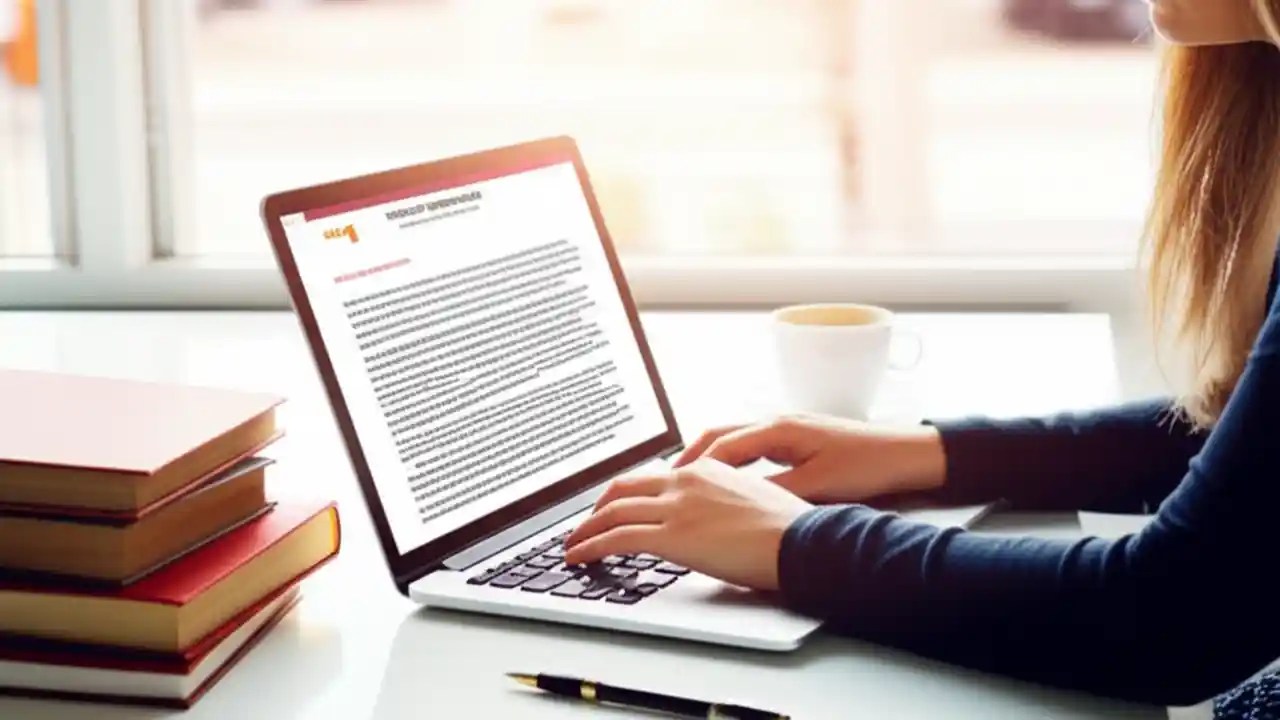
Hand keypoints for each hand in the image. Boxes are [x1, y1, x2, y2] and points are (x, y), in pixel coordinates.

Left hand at [563, 459, 812, 590]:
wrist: (801, 542)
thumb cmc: (788, 529)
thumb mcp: (751, 500)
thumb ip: (722, 502)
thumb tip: (713, 520)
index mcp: (705, 470)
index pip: (653, 476)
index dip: (627, 492)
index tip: (616, 504)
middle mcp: (685, 481)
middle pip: (624, 487)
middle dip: (598, 506)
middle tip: (586, 522)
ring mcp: (676, 506)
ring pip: (613, 511)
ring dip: (585, 529)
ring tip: (572, 544)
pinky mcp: (671, 536)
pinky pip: (616, 538)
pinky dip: (590, 546)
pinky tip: (579, 556)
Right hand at [674, 414, 945, 503]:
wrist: (905, 453)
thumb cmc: (867, 465)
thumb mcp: (817, 486)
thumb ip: (775, 492)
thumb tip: (739, 502)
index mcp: (779, 429)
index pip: (721, 447)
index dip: (693, 468)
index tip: (671, 486)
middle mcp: (778, 421)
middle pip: (720, 434)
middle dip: (691, 456)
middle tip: (667, 480)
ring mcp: (787, 427)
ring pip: (735, 438)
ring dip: (710, 456)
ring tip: (689, 479)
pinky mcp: (798, 437)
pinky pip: (752, 445)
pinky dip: (732, 459)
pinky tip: (730, 478)